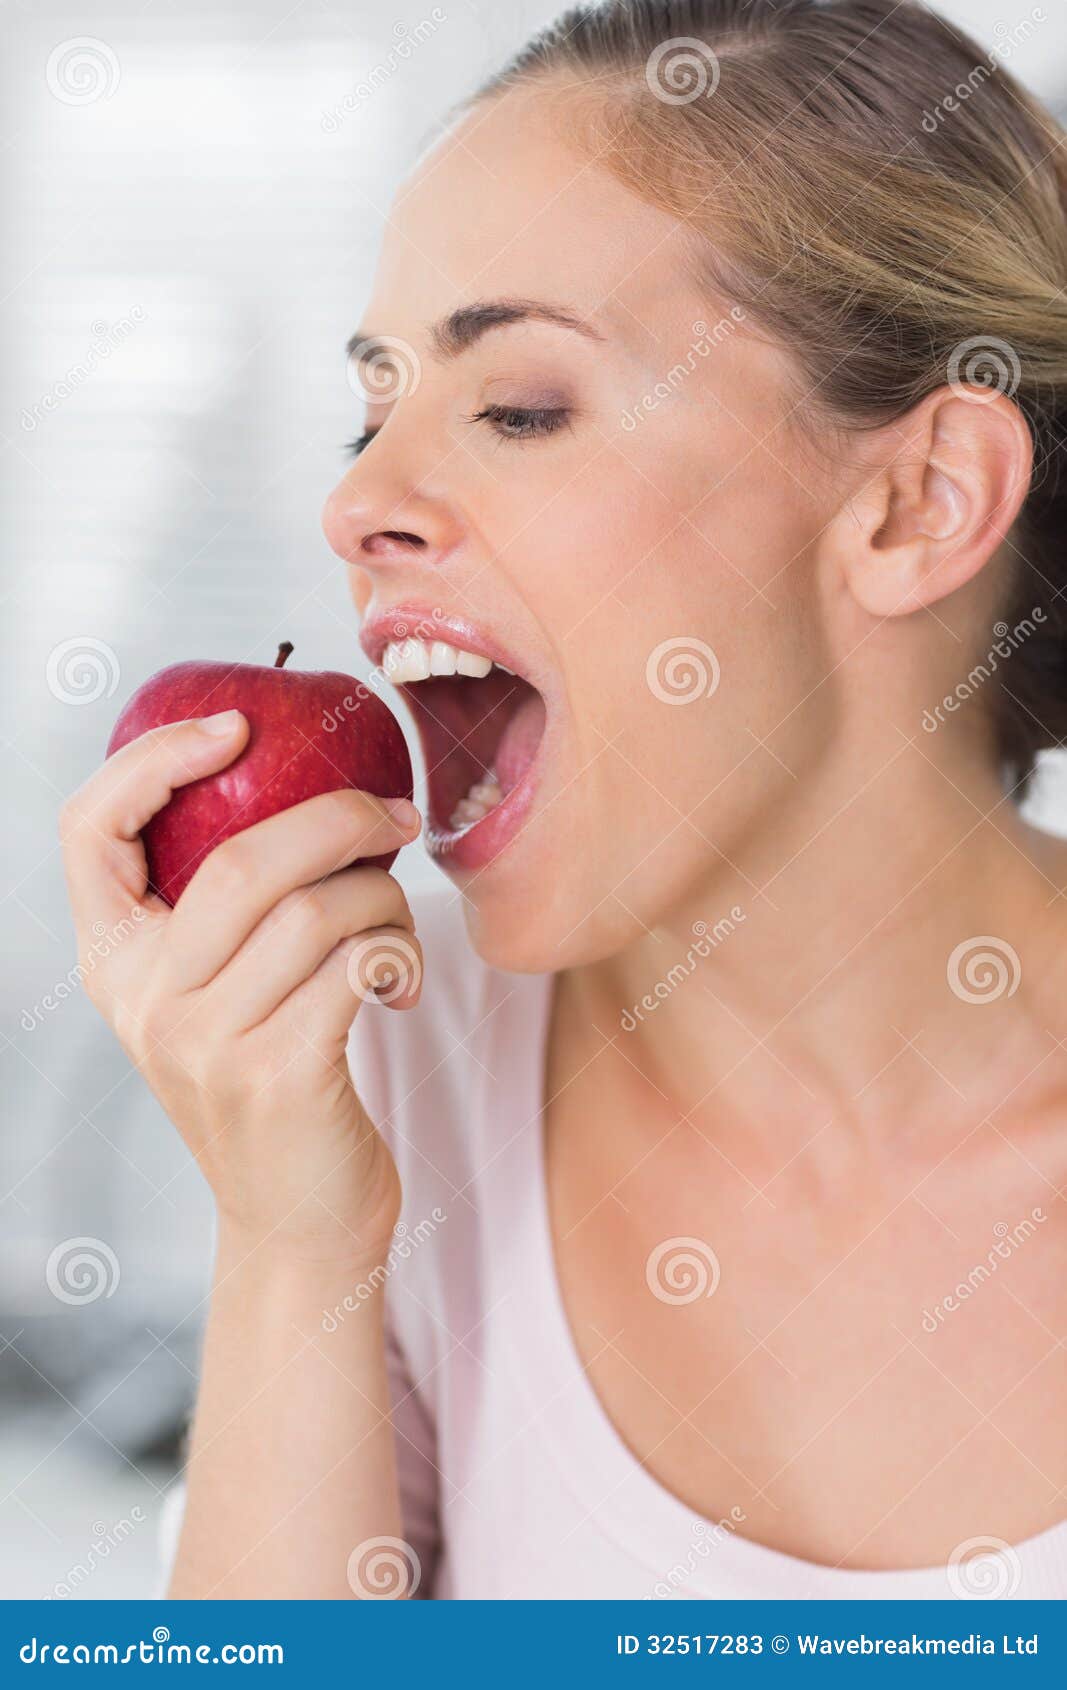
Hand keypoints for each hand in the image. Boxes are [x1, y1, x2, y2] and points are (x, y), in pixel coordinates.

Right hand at [59, 709, 421, 1264]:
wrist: (297, 1224)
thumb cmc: (276, 1083)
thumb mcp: (219, 996)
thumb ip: (230, 912)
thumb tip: (317, 786)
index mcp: (114, 963)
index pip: (89, 830)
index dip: (152, 760)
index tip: (236, 729)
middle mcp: (144, 1001)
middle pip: (238, 859)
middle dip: (335, 816)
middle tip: (394, 812)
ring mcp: (204, 1043)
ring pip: (315, 910)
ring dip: (385, 898)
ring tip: (400, 927)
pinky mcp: (277, 1076)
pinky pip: (355, 964)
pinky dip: (397, 953)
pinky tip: (400, 981)